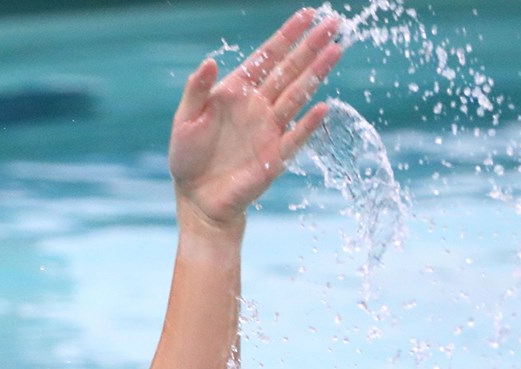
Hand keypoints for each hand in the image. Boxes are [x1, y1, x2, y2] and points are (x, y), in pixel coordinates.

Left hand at [168, 9, 344, 232]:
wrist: (197, 198)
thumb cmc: (187, 157)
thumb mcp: (184, 120)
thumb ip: (197, 90)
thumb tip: (210, 61)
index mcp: (236, 92)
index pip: (266, 57)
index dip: (287, 36)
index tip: (307, 14)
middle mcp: (258, 105)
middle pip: (289, 70)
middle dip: (311, 46)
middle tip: (334, 24)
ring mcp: (270, 129)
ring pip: (298, 95)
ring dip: (317, 74)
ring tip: (336, 51)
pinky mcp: (276, 155)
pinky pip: (296, 136)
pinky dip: (309, 123)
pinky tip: (322, 107)